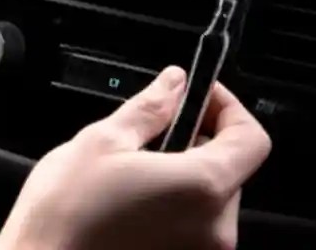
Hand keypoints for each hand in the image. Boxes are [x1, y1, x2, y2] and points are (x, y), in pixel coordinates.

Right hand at [0, 67, 270, 249]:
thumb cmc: (64, 215)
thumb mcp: (102, 142)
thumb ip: (149, 109)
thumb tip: (173, 84)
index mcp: (203, 188)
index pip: (252, 139)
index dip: (228, 108)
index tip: (198, 96)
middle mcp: (213, 230)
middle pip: (230, 170)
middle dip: (198, 142)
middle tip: (153, 131)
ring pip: (208, 201)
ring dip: (181, 177)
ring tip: (133, 172)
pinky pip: (190, 229)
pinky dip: (171, 209)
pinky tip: (131, 203)